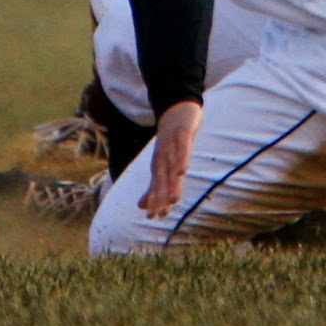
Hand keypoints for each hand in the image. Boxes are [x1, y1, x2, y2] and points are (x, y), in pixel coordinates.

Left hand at [138, 100, 202, 217]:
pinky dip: (182, 159)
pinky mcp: (182, 133)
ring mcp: (172, 144)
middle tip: (160, 214)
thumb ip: (154, 185)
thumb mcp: (163, 162)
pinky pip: (182, 147)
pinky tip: (183, 170)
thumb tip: (142, 207)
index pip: (156, 185)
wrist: (176, 108)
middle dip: (160, 196)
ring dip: (171, 182)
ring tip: (172, 200)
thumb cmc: (170, 140)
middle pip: (161, 178)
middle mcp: (163, 156)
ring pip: (171, 166)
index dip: (154, 200)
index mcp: (159, 163)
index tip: (152, 218)